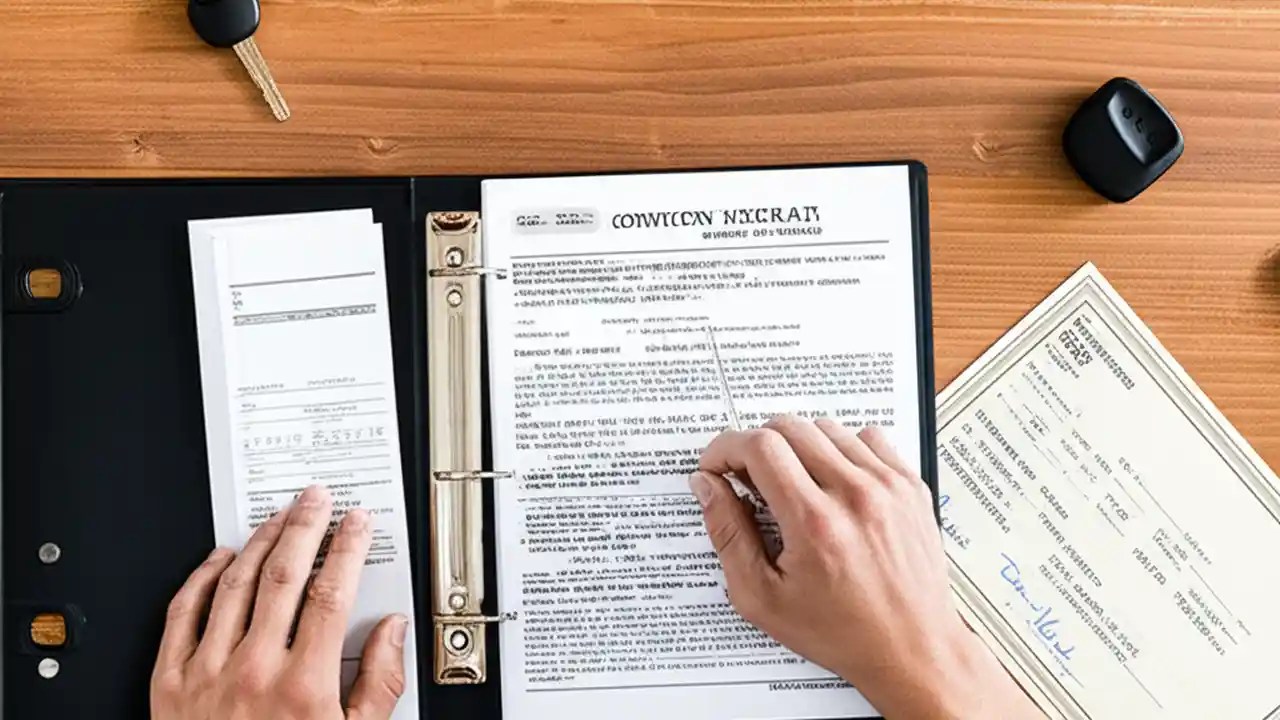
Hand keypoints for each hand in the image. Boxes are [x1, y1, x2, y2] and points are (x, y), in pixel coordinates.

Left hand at [151, 485, 408, 719]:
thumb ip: (379, 686)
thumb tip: (392, 633)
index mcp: (304, 688)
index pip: (332, 593)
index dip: (348, 548)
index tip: (357, 524)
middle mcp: (253, 673)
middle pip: (283, 576)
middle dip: (304, 526)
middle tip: (315, 499)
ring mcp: (206, 675)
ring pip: (234, 585)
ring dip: (259, 541)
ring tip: (277, 518)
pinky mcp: (168, 685)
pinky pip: (182, 613)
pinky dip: (201, 577)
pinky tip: (219, 558)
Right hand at [690, 415, 1041, 719]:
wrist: (912, 649)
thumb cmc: (841, 633)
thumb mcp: (763, 599)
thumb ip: (728, 536)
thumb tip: (708, 487)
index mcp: (814, 522)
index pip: (759, 447)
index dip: (725, 448)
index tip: (716, 465)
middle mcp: (854, 495)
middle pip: (789, 427)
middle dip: (755, 445)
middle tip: (749, 479)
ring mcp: (888, 486)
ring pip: (826, 428)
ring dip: (797, 447)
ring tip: (793, 484)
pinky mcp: (910, 486)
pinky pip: (868, 438)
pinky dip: (841, 449)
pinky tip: (833, 482)